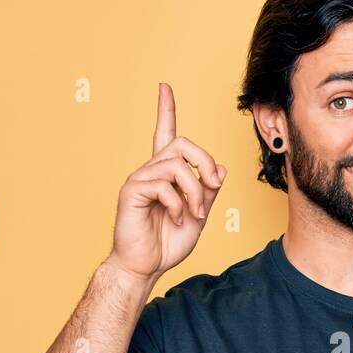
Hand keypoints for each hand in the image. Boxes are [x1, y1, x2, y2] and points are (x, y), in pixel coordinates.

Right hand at [109, 82, 226, 282]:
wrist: (146, 266)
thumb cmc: (168, 242)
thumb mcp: (199, 215)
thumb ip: (208, 191)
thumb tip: (219, 168)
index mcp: (166, 174)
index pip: (166, 134)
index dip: (165, 110)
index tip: (164, 87)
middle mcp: (151, 170)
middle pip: (183, 144)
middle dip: (205, 162)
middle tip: (211, 187)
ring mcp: (140, 179)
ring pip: (177, 166)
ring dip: (195, 192)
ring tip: (194, 214)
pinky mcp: (132, 191)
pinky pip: (163, 186)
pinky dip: (178, 204)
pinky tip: (175, 218)